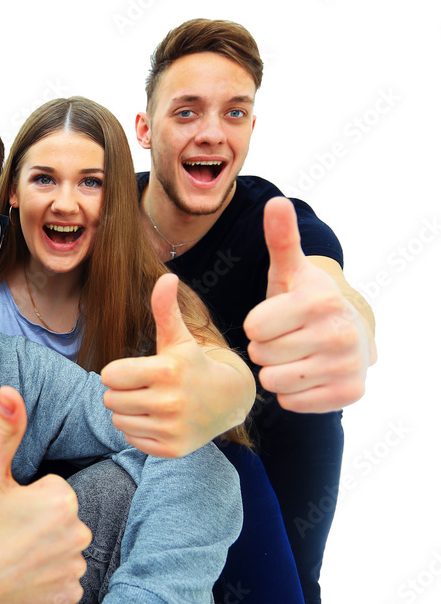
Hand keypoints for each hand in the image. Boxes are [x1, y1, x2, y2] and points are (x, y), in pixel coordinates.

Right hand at [0, 387, 91, 603]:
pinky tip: (19, 575)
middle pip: (60, 517)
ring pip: (63, 546)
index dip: (25, 497)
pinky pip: (63, 577)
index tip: (2, 511)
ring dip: (43, 549)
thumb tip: (10, 390)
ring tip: (8, 553)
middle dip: (37, 522)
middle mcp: (77, 533)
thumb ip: (6, 430)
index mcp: (61, 499)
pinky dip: (45, 577)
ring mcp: (73, 567)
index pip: (51, 489)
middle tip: (2, 532)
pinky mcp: (67, 595)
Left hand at [100, 274, 236, 457]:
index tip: (137, 370)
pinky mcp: (172, 449)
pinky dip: (139, 430)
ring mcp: (172, 428)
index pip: (110, 375)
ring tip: (150, 402)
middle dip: (121, 391)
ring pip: (118, 420)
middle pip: (110, 399)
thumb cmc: (192, 365)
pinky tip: (158, 419)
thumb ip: (165, 309)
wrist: (229, 401)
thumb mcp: (178, 338)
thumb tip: (165, 276)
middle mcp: (170, 402)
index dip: (119, 372)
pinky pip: (131, 438)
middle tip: (143, 387)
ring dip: (127, 411)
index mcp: (167, 371)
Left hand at [244, 197, 369, 411]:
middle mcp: (340, 333)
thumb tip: (275, 201)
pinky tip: (305, 374)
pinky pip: (291, 402)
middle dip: (265, 348)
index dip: (256, 325)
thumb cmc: (305, 302)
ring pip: (274, 381)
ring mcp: (348, 365)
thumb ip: (280, 239)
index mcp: (320, 301)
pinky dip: (292, 392)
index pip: (254, 327)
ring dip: (275, 371)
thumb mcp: (289, 272)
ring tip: (292, 355)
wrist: (349, 334)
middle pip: (262, 355)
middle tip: (284, 338)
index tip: (273, 318)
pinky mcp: (350, 393)